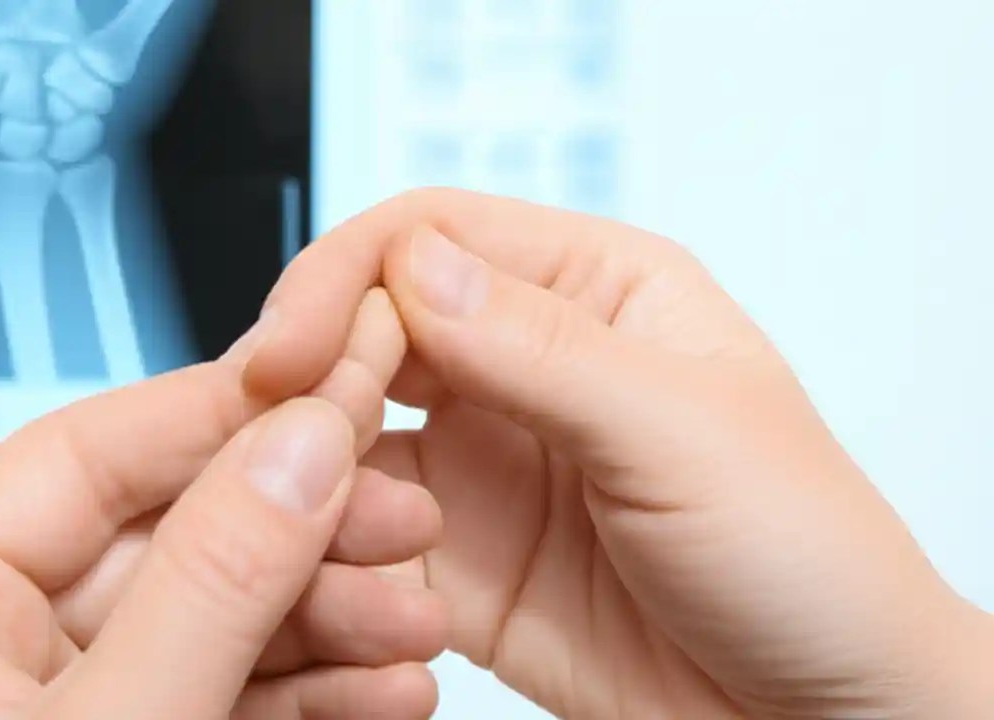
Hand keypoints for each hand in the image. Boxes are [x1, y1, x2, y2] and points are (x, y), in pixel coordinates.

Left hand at [0, 291, 446, 718]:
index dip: (215, 413)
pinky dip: (322, 689)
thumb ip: (208, 585)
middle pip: (172, 535)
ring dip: (336, 616)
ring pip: (222, 617)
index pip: (76, 456)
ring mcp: (71, 708)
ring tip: (421, 621)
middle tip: (403, 510)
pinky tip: (392, 686)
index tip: (328, 386)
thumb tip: (297, 445)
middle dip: (307, 532)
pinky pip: (236, 693)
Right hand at [247, 189, 993, 718]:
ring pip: (347, 434)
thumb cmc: (806, 555)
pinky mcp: (455, 558)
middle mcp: (524, 366)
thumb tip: (416, 270)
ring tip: (304, 519)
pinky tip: (341, 581)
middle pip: (370, 328)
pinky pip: (357, 537)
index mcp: (593, 293)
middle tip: (274, 427)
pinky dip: (329, 553)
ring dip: (310, 468)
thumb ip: (545, 348)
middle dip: (311, 371)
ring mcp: (484, 462)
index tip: (295, 344)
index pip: (434, 237)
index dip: (348, 276)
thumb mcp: (684, 431)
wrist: (816, 717)